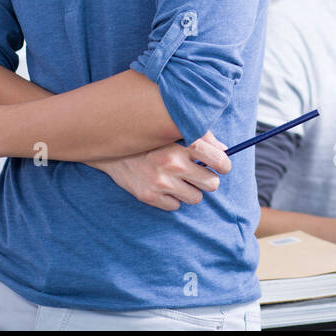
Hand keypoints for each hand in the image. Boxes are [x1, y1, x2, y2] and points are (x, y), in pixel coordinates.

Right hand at [86, 131, 229, 210]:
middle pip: (212, 184)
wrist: (111, 145)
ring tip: (181, 180)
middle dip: (209, 180)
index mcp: (183, 142)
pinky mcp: (148, 195)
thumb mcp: (175, 129)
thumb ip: (202, 136)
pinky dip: (173, 198)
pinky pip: (175, 206)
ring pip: (195, 198)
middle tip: (201, 175)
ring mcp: (160, 181)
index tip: (221, 166)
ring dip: (191, 191)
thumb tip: (224, 150)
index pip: (220, 160)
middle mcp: (173, 162)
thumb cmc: (150, 136)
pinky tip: (165, 186)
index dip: (224, 165)